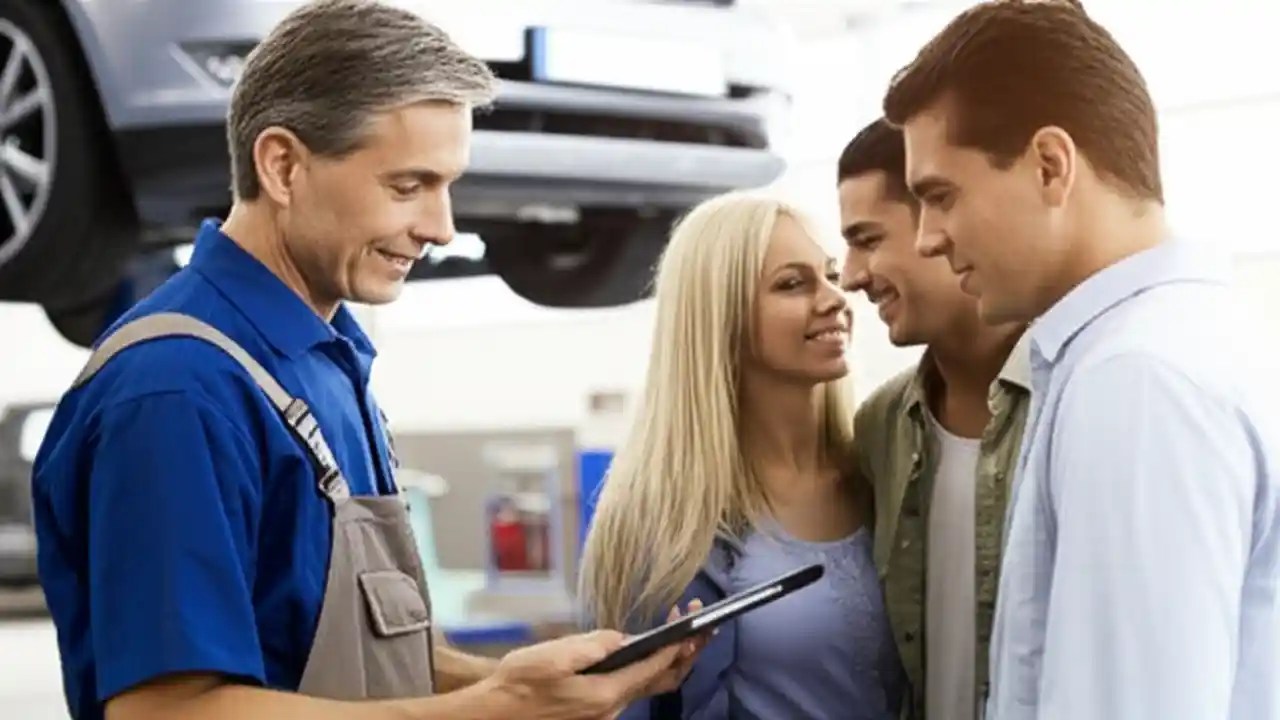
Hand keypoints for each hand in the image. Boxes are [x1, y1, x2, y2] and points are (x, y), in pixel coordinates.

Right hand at [482, 601, 708, 719]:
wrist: (495, 713)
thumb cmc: (520, 683)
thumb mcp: (556, 656)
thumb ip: (594, 645)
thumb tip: (623, 638)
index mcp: (606, 694)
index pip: (655, 667)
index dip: (679, 645)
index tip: (697, 624)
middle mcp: (611, 708)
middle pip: (660, 681)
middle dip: (683, 654)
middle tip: (699, 627)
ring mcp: (603, 712)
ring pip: (646, 685)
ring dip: (665, 660)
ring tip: (675, 633)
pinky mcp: (593, 711)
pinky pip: (629, 688)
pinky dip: (644, 668)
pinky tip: (640, 650)